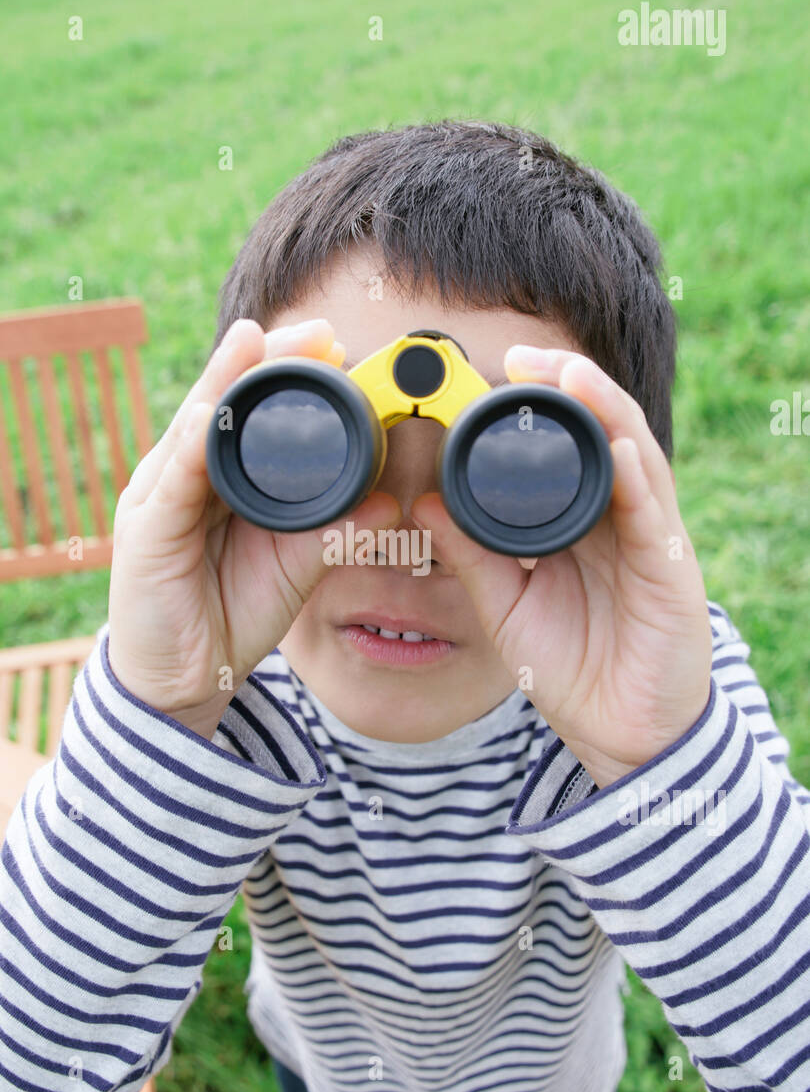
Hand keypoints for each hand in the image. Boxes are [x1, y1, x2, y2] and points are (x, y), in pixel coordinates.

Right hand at [108, 317, 399, 738]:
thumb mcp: (296, 565)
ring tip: (257, 342)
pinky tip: (208, 415)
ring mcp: (160, 497)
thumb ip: (336, 531)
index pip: (251, 410)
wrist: (186, 681)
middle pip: (222, 401)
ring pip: (193, 426)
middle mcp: (186, 474)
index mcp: (222, 476)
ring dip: (225, 381)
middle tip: (314, 328)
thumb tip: (392, 503)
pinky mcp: (146, 531)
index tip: (337, 344)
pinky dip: (190, 444)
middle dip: (264, 359)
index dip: (289, 373)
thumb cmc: (231, 613)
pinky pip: (170, 480)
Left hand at [412, 345, 712, 788]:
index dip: (535, 405)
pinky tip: (615, 439)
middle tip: (523, 356)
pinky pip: (652, 510)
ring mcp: (649, 537)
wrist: (621, 734)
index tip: (492, 372)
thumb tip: (420, 503)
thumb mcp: (506, 604)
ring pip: (631, 454)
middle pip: (600, 433)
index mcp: (581, 522)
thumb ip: (470, 554)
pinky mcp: (671, 566)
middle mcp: (619, 518)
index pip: (563, 447)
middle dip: (566, 388)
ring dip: (602, 408)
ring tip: (566, 373)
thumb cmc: (571, 666)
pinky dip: (634, 471)